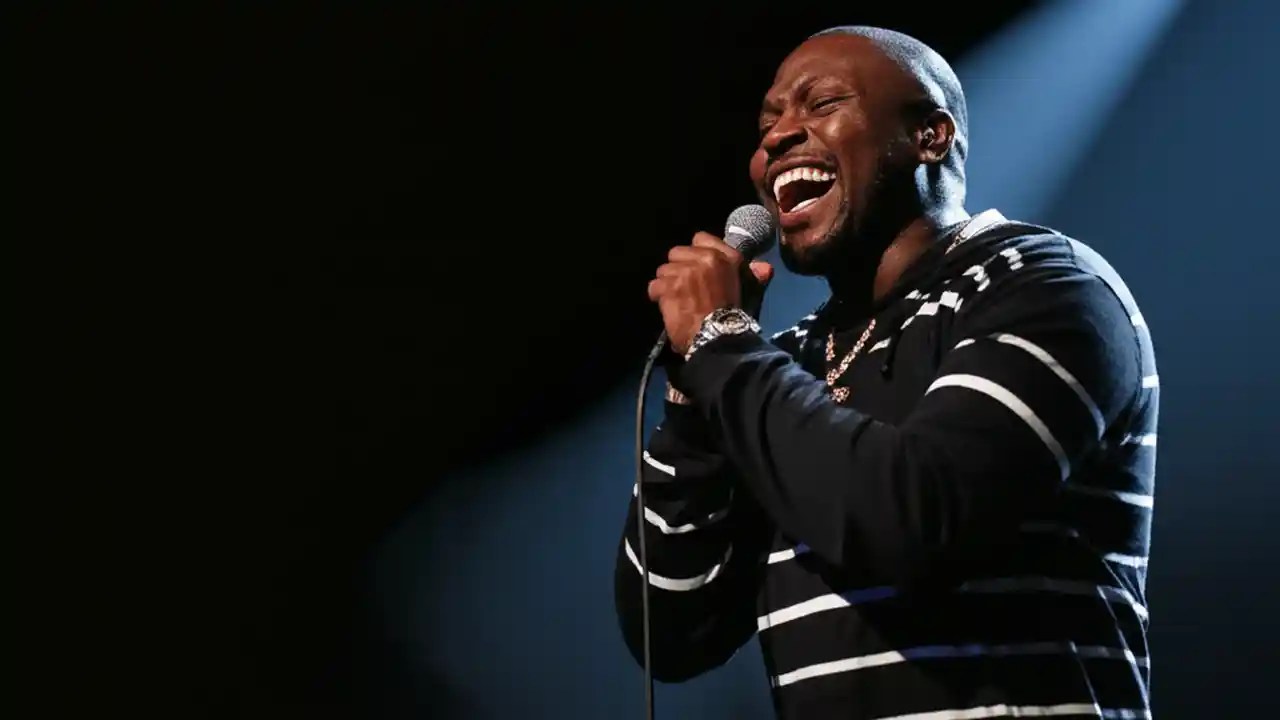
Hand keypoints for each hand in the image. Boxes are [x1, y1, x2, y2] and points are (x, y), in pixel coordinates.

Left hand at [647, 232, 774, 354]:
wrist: (717, 339)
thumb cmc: (733, 317)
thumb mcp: (748, 293)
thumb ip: (754, 276)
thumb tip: (765, 267)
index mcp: (726, 257)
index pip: (700, 238)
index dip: (694, 253)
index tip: (696, 267)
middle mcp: (705, 259)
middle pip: (676, 253)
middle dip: (677, 268)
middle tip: (685, 286)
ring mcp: (686, 271)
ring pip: (663, 270)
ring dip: (667, 284)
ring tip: (677, 299)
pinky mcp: (669, 286)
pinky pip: (654, 285)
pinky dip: (658, 296)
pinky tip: (667, 306)